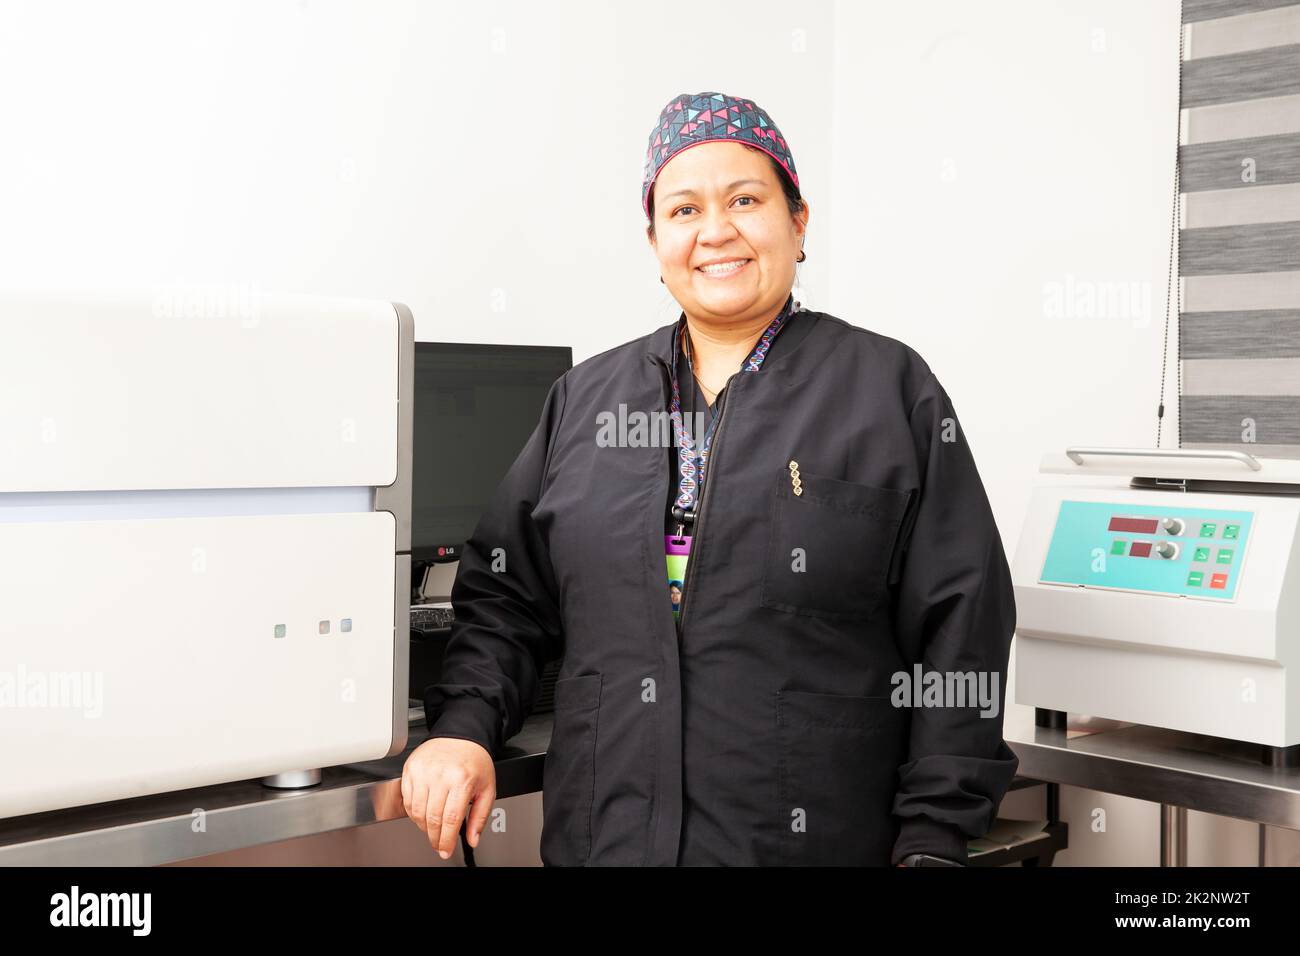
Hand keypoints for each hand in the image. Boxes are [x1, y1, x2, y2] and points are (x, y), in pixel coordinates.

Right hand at [401, 737, 496, 859]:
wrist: (461, 735)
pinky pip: (407, 799)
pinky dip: (413, 812)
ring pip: (417, 811)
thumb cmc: (474, 761)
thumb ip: (479, 817)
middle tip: (438, 844)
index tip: (445, 850)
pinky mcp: (411, 768)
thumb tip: (473, 839)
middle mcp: (441, 774)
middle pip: (432, 818)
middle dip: (435, 837)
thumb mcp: (487, 788)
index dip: (446, 840)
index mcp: (462, 779)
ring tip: (432, 829)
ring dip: (423, 826)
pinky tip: (423, 814)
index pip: (450, 819)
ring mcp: (423, 771)